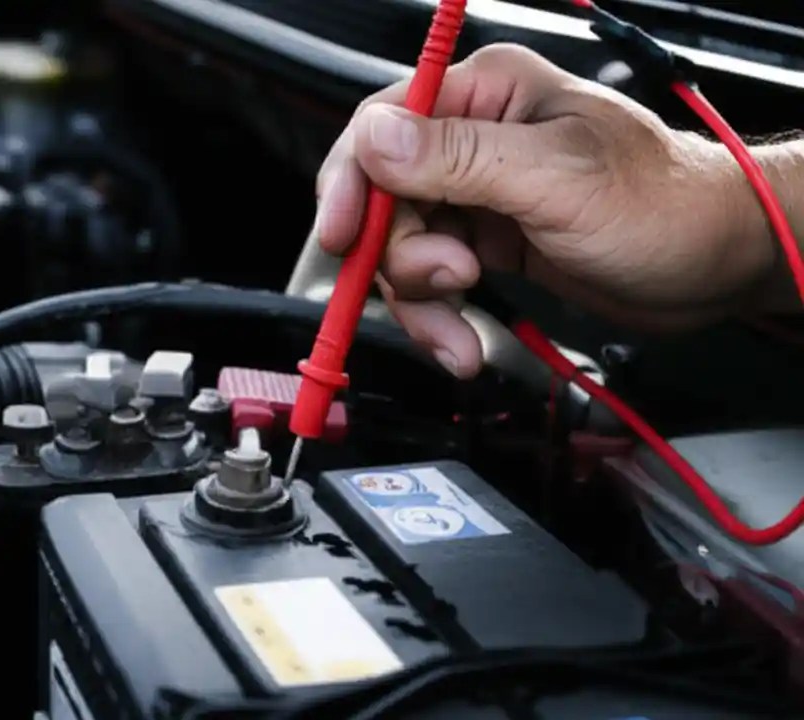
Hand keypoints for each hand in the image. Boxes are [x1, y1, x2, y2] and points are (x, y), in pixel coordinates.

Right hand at [314, 44, 776, 378]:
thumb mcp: (556, 179)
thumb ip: (460, 158)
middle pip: (381, 200)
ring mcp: (474, 193)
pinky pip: (428, 280)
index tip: (344, 236)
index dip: (351, 183)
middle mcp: (471, 138)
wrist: (714, 264)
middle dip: (400, 258)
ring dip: (421, 302)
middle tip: (447, 284)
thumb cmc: (664, 204)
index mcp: (487, 95)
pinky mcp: (481, 241)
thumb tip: (376, 140)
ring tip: (459, 332)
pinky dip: (438, 318)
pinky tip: (462, 340)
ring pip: (399, 250)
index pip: (382, 126)